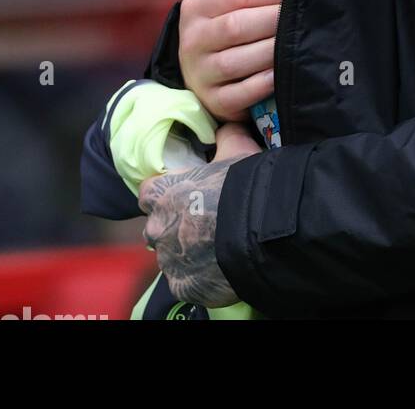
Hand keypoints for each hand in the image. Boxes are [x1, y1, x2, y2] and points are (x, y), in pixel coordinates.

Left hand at [139, 122, 261, 307]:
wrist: (264, 227)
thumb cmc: (243, 182)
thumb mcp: (237, 146)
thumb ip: (224, 135)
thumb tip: (225, 127)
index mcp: (159, 192)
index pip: (150, 191)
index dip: (169, 192)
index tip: (189, 193)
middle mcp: (155, 227)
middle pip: (158, 226)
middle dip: (176, 224)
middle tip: (207, 220)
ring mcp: (167, 261)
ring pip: (172, 255)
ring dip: (188, 251)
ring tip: (218, 245)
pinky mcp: (183, 286)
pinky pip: (186, 280)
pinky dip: (199, 275)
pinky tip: (220, 265)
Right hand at [177, 0, 302, 121]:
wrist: (210, 66)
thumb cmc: (237, 18)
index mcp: (198, 4)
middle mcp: (192, 38)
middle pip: (237, 26)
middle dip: (275, 21)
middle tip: (302, 17)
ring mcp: (200, 73)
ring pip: (239, 61)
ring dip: (274, 51)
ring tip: (297, 42)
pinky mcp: (214, 101)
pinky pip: (244, 92)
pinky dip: (268, 81)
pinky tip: (285, 71)